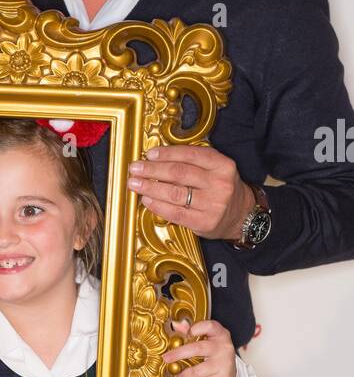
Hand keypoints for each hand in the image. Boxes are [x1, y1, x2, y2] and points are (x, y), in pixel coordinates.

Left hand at [127, 145, 254, 240]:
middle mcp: (220, 184)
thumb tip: (156, 158)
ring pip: (174, 193)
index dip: (166, 153)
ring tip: (134, 183)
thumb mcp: (216, 169)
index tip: (149, 154)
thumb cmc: (221, 189)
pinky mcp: (204, 222)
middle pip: (178, 173)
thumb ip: (193, 162)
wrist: (241, 215)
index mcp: (223, 165)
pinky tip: (146, 200)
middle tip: (135, 168)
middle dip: (152, 170)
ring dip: (150, 187)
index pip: (190, 155)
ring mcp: (213, 205)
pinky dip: (158, 206)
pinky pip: (175, 213)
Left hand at [163, 318, 236, 376]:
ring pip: (196, 371)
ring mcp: (224, 364)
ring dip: (182, 376)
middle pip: (197, 348)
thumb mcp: (206, 339)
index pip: (210, 326)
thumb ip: (190, 331)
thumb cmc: (213, 352)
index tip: (187, 333)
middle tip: (166, 358)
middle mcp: (224, 347)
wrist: (229, 372)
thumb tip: (175, 325)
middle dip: (178, 354)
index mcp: (220, 334)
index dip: (198, 328)